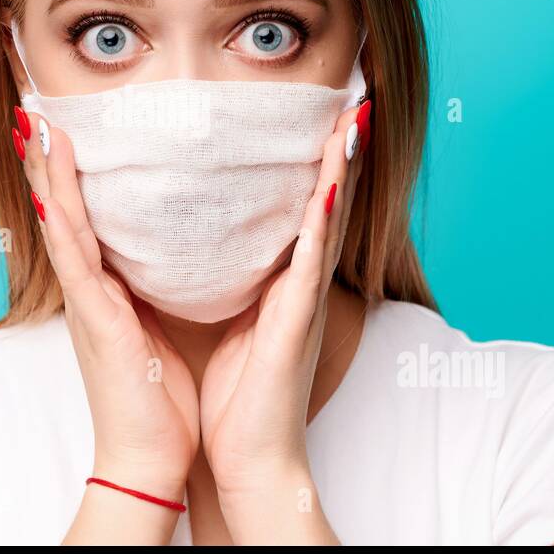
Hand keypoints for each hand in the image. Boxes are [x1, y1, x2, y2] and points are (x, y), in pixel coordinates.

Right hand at [13, 107, 199, 523]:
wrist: (152, 456)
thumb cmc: (161, 396)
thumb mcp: (159, 326)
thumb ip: (155, 287)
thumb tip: (171, 252)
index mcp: (105, 287)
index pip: (83, 213)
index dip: (69, 169)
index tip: (66, 123)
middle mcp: (88, 289)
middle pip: (60, 208)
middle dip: (48, 158)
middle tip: (36, 105)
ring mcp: (86, 305)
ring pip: (60, 225)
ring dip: (46, 176)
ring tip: (38, 126)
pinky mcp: (95, 324)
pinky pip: (76, 265)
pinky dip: (61, 226)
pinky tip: (50, 194)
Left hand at [198, 99, 369, 538]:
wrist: (245, 459)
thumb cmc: (234, 397)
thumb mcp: (227, 322)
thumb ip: (226, 281)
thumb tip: (202, 245)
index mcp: (281, 282)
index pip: (300, 205)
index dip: (314, 159)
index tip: (320, 110)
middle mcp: (300, 285)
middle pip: (325, 201)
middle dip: (338, 149)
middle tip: (351, 95)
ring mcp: (304, 303)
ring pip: (325, 222)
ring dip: (340, 171)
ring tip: (349, 120)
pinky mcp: (296, 326)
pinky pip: (309, 268)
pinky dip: (319, 227)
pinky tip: (324, 192)